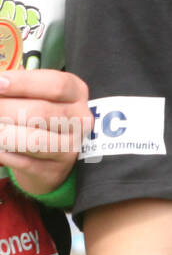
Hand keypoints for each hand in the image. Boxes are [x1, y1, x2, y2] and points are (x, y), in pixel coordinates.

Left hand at [0, 69, 92, 194]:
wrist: (50, 158)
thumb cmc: (38, 119)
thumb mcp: (36, 97)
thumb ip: (17, 89)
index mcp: (77, 94)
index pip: (57, 85)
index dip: (25, 83)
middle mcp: (80, 120)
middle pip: (40, 112)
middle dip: (5, 109)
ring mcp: (71, 147)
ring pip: (32, 140)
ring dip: (3, 134)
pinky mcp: (55, 170)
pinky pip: (22, 162)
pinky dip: (3, 154)